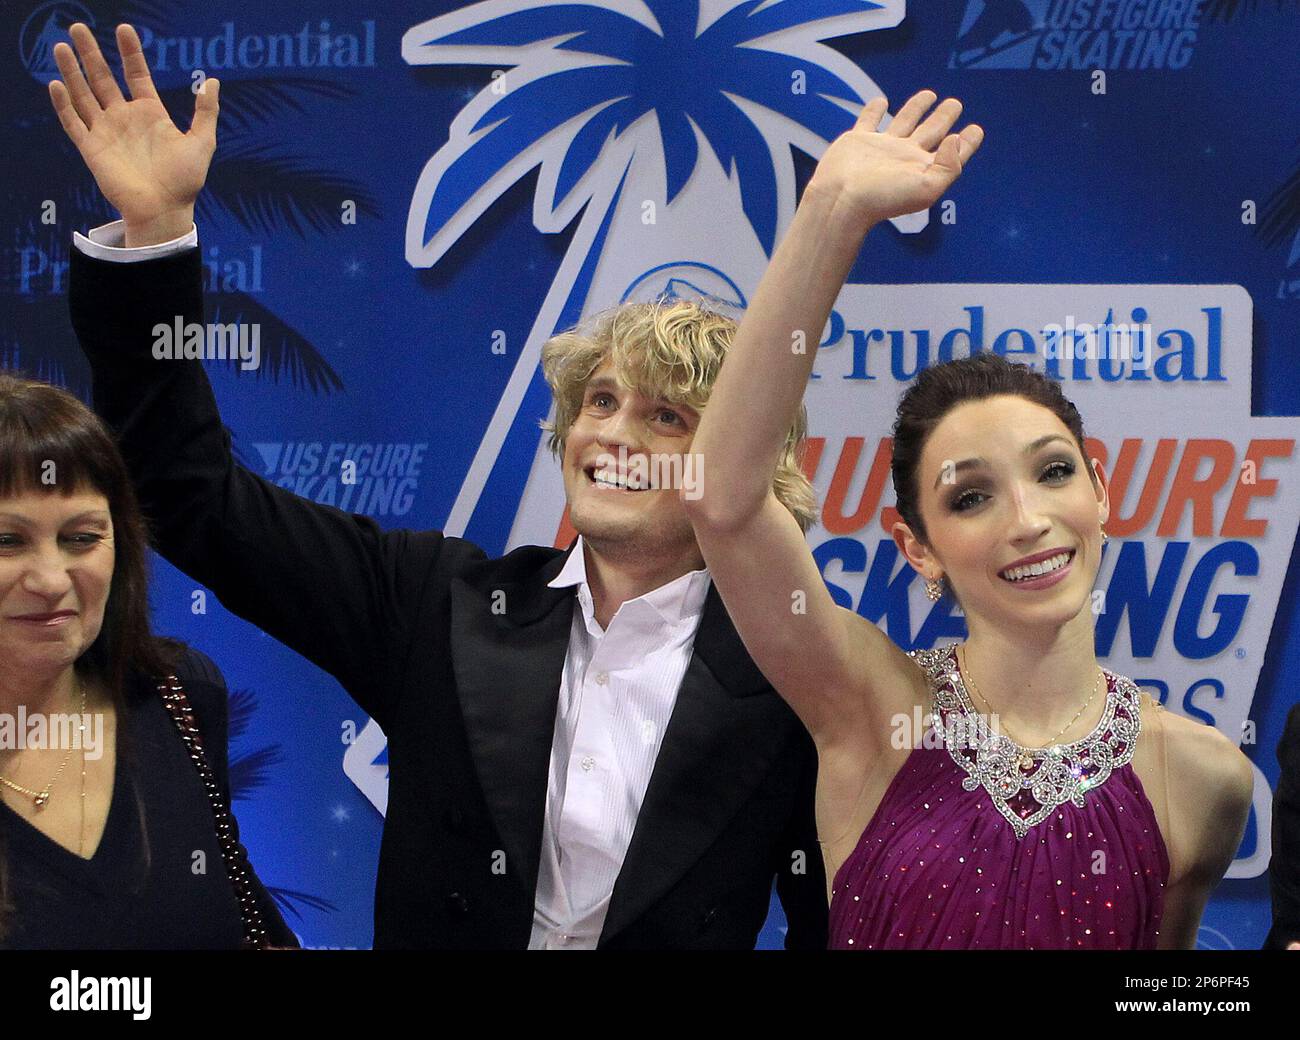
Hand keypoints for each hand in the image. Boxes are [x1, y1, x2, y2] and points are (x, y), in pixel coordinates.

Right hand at [48, 23, 219, 246]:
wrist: (165, 210)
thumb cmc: (185, 180)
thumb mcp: (202, 142)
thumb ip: (205, 112)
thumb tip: (212, 81)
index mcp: (150, 113)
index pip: (136, 74)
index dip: (130, 52)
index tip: (123, 29)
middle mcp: (125, 118)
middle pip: (103, 78)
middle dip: (91, 53)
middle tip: (77, 27)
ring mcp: (106, 132)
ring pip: (84, 94)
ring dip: (72, 71)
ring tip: (61, 46)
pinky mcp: (92, 148)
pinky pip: (73, 122)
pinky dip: (64, 104)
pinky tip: (57, 84)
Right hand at [806, 89, 983, 235]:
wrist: (841, 200)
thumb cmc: (882, 198)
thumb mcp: (927, 187)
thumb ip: (949, 165)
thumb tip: (955, 140)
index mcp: (923, 168)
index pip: (951, 153)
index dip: (966, 142)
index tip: (976, 130)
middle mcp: (905, 157)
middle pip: (931, 132)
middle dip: (944, 118)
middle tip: (955, 104)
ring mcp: (882, 147)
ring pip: (904, 121)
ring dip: (917, 108)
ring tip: (930, 95)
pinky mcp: (858, 141)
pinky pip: (869, 119)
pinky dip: (874, 110)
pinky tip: (881, 102)